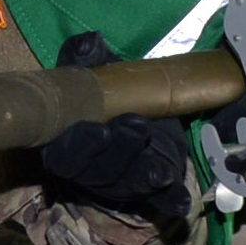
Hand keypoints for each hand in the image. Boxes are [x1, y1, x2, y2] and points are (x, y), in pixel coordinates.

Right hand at [41, 31, 193, 220]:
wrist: (137, 114)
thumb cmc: (106, 97)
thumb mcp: (94, 74)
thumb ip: (87, 59)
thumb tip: (90, 42)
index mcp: (66, 146)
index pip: (65, 154)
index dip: (79, 145)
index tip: (97, 129)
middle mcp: (89, 171)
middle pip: (98, 173)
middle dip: (119, 152)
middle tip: (137, 125)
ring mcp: (119, 184)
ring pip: (127, 186)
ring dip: (143, 175)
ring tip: (158, 167)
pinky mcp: (150, 190)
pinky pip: (158, 200)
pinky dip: (169, 200)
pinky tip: (180, 201)